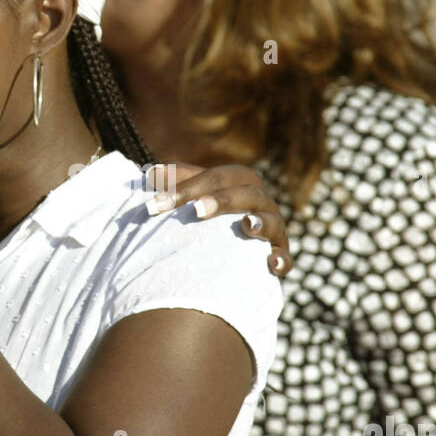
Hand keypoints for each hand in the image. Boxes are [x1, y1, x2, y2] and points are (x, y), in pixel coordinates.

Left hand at [143, 162, 293, 276]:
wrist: (238, 245)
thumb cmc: (211, 214)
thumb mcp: (195, 196)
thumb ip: (176, 184)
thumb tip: (148, 172)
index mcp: (240, 182)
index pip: (214, 177)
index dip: (185, 188)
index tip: (153, 205)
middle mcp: (260, 201)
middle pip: (245, 193)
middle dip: (221, 200)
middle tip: (195, 211)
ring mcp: (273, 228)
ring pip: (273, 221)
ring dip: (261, 223)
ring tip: (247, 226)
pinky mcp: (279, 254)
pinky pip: (286, 257)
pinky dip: (282, 259)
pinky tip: (271, 263)